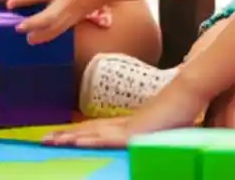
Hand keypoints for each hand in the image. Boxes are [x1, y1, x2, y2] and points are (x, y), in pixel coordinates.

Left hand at [6, 0, 115, 44]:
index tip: (9, 4)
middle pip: (48, 17)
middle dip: (32, 25)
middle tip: (18, 28)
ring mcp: (74, 11)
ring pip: (56, 28)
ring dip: (41, 36)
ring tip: (28, 39)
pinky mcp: (79, 17)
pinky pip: (63, 29)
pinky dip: (51, 35)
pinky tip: (40, 38)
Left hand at [43, 76, 209, 147]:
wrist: (190, 91)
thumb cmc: (182, 110)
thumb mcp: (164, 127)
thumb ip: (155, 130)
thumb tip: (151, 132)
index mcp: (129, 123)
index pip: (98, 128)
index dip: (80, 132)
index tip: (62, 136)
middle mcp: (123, 123)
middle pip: (89, 129)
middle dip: (66, 135)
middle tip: (44, 140)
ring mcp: (127, 127)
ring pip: (91, 133)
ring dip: (69, 138)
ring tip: (49, 142)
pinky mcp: (133, 133)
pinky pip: (105, 138)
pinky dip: (88, 140)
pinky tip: (73, 142)